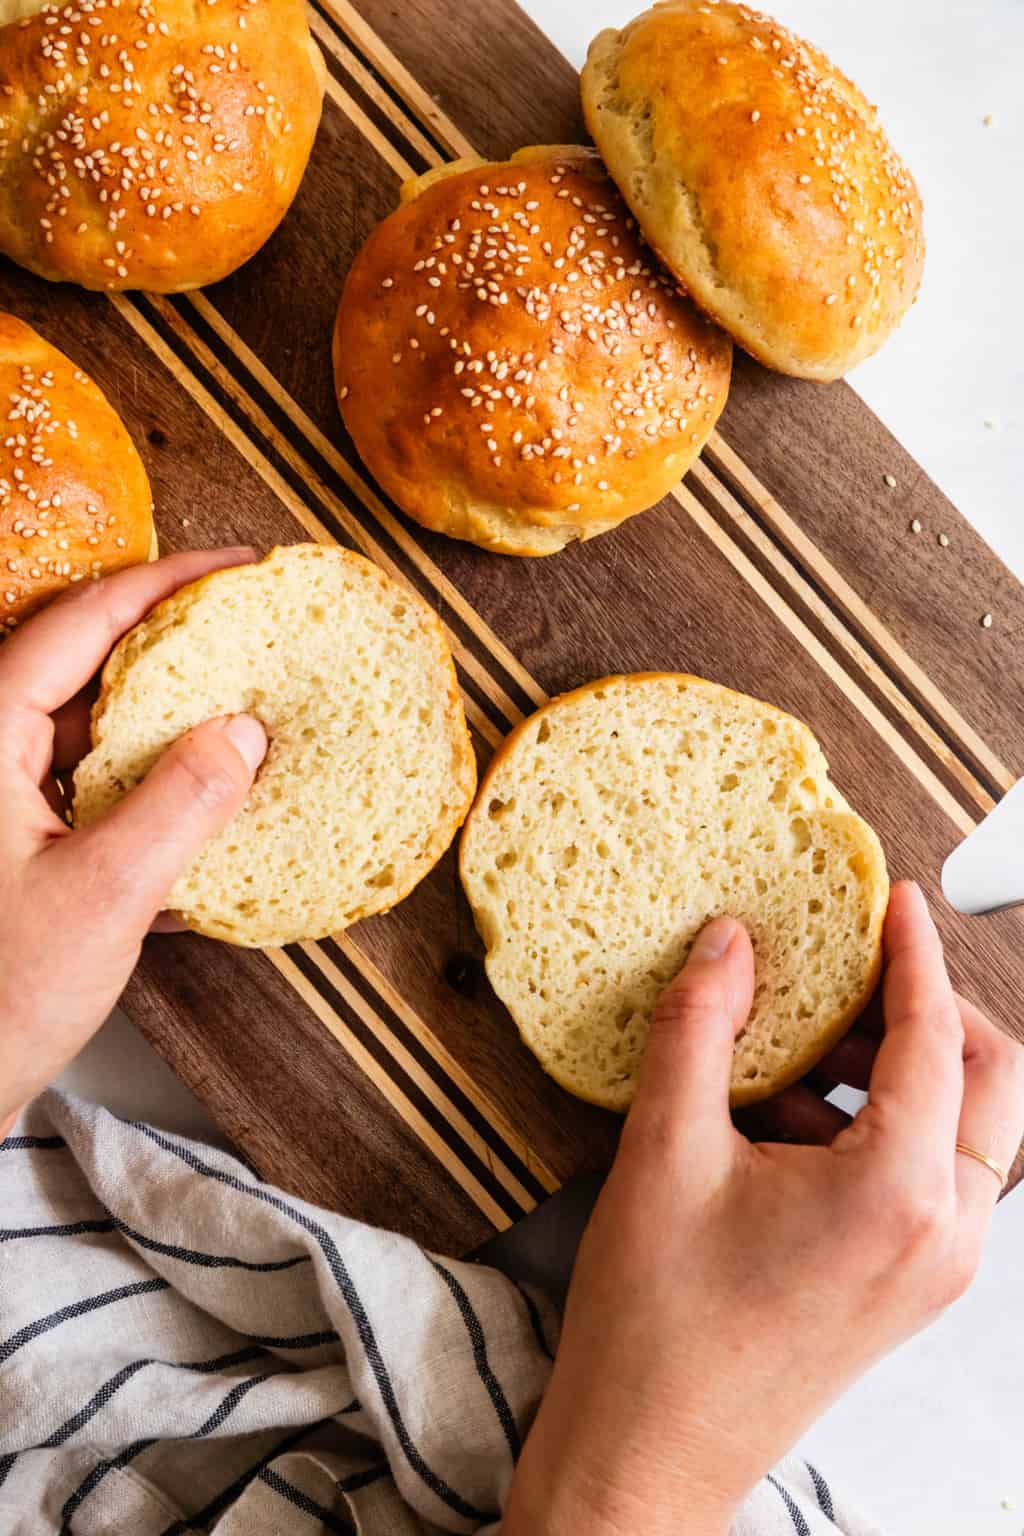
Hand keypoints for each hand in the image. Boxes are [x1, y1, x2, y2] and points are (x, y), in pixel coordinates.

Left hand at [0, 550, 267, 1138]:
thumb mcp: (102, 899)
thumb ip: (179, 808)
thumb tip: (244, 733)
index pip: (80, 622)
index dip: (166, 583)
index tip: (241, 568)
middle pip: (85, 663)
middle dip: (174, 644)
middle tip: (254, 630)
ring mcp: (1, 800)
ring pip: (92, 728)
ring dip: (168, 722)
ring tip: (247, 715)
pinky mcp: (18, 844)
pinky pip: (92, 787)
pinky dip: (150, 785)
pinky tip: (207, 806)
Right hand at [504, 883, 1023, 1535]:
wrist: (649, 1452)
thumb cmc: (657, 1328)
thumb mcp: (663, 1150)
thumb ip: (699, 1027)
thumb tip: (728, 947)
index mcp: (894, 1193)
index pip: (934, 1037)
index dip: (914, 956)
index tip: (893, 904)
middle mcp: (938, 1235)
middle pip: (989, 1081)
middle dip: (927, 1012)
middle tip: (854, 973)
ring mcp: (930, 1269)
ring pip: (960, 1128)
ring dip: (893, 1070)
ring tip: (795, 1054)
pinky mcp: (904, 1285)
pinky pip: (924, 1175)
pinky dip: (875, 1125)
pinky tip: (781, 1120)